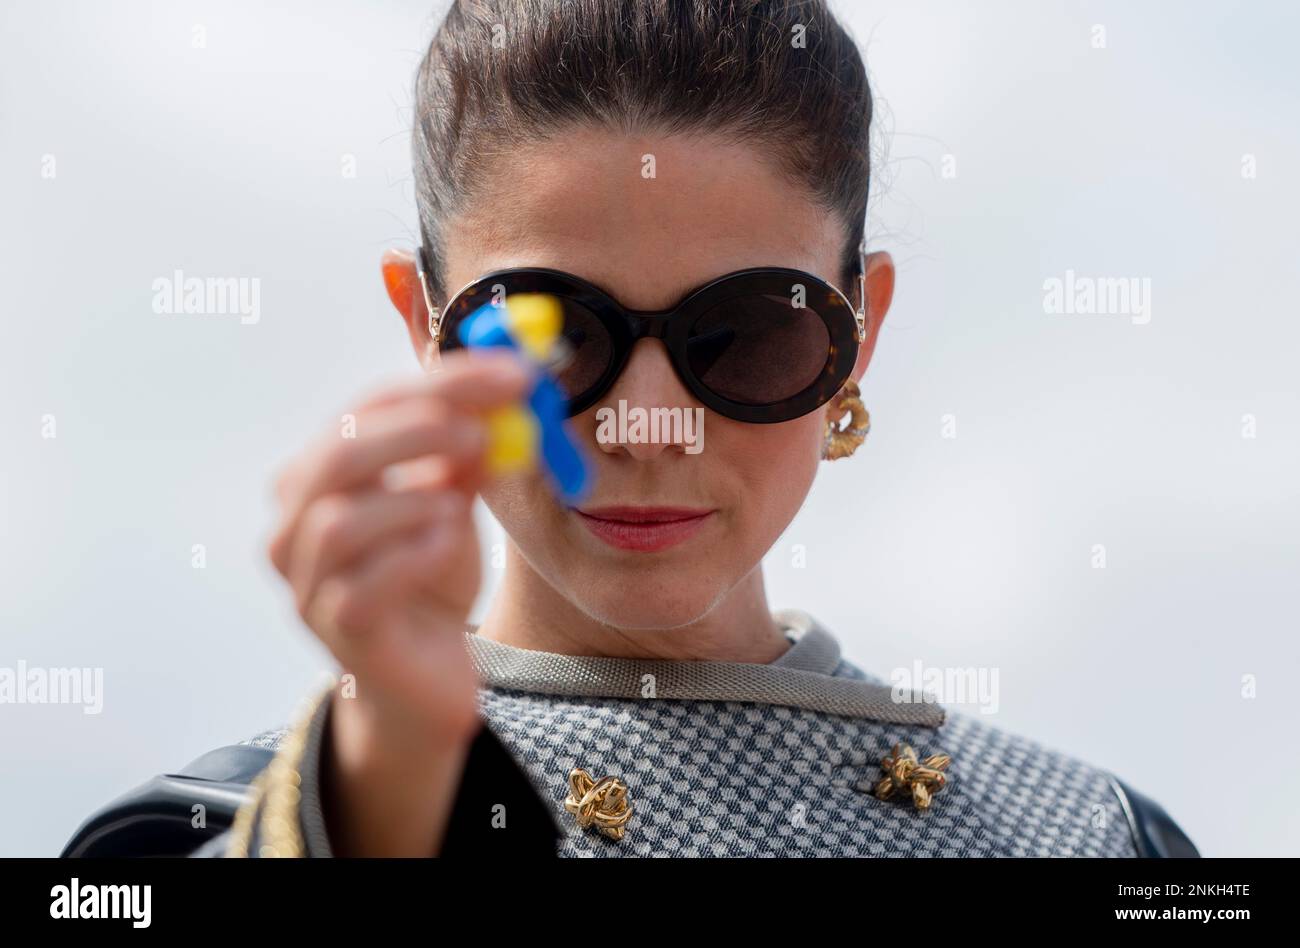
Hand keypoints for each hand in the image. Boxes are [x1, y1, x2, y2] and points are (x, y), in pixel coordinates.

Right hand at [266, 349, 530, 854]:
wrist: (425, 678)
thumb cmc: (430, 579)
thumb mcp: (454, 503)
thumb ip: (470, 453)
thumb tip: (508, 389)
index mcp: (319, 475)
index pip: (367, 406)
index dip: (441, 383)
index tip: (512, 372)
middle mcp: (295, 524)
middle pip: (339, 455)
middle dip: (418, 432)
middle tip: (481, 431)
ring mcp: (307, 581)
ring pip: (341, 521)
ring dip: (413, 501)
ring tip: (458, 507)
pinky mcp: (338, 630)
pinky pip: (369, 584)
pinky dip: (416, 556)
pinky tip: (446, 549)